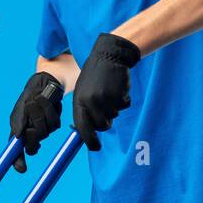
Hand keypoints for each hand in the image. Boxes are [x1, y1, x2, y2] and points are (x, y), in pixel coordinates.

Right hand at [9, 71, 63, 172]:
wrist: (47, 81)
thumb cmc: (32, 92)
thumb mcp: (22, 103)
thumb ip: (18, 119)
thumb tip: (16, 136)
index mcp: (18, 129)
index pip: (16, 150)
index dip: (18, 161)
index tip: (21, 169)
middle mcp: (30, 131)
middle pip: (32, 146)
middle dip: (32, 135)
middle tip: (30, 124)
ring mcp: (43, 128)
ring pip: (44, 132)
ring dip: (41, 115)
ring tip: (37, 101)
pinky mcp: (55, 122)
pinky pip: (54, 123)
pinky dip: (50, 111)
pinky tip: (48, 101)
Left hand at [71, 33, 140, 150]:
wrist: (109, 55)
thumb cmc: (95, 75)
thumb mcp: (83, 91)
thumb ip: (84, 110)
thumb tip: (86, 133)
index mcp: (79, 101)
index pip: (83, 127)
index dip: (90, 140)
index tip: (95, 147)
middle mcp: (91, 102)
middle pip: (101, 126)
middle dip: (105, 121)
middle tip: (105, 106)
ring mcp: (105, 99)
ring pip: (113, 116)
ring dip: (114, 108)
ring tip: (109, 91)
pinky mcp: (119, 95)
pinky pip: (123, 107)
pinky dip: (123, 100)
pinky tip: (118, 88)